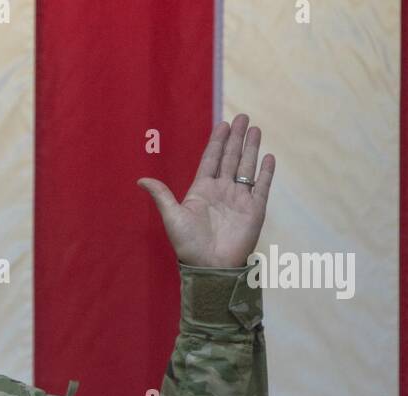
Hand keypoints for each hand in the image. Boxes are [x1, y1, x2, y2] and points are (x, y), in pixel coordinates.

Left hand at [136, 113, 274, 267]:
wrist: (210, 266)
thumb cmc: (188, 244)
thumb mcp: (172, 217)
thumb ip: (161, 195)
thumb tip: (140, 180)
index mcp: (202, 190)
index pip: (211, 159)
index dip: (217, 142)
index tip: (223, 124)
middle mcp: (222, 191)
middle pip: (230, 158)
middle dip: (236, 138)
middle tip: (242, 117)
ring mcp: (239, 199)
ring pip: (246, 167)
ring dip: (251, 148)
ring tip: (255, 128)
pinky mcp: (254, 209)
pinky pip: (262, 186)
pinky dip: (265, 171)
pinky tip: (267, 156)